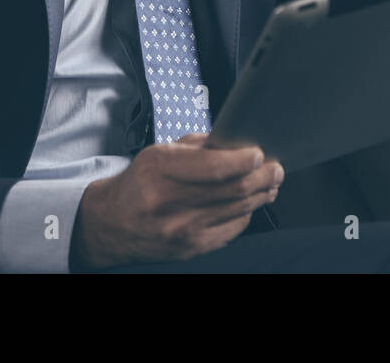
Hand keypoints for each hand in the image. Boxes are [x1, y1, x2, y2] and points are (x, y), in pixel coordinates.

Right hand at [71, 133, 283, 269]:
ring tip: (271, 183)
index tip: (259, 153)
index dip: (244, 160)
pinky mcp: (190, 248)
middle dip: (263, 177)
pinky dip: (246, 214)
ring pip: (238, 209)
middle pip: (233, 189)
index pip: (214, 166)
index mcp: (160, 168)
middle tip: (276, 168)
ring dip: (261, 194)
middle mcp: (169, 201)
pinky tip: (251, 203)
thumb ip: (198, 146)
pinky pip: (232, 229)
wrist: (113, 223)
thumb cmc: (141, 182)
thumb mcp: (160, 153)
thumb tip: (237, 143)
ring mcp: (181, 229)